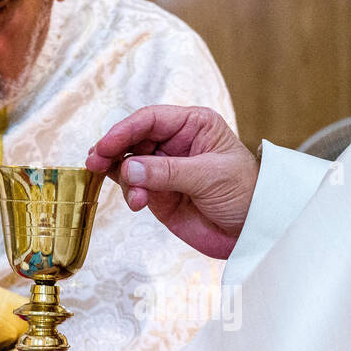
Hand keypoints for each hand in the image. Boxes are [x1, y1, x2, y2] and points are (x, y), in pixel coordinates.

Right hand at [85, 105, 258, 258]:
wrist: (255, 231)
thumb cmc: (245, 193)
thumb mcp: (209, 176)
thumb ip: (167, 172)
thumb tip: (129, 169)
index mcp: (193, 125)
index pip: (150, 119)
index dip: (125, 130)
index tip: (106, 145)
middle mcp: (176, 143)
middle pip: (133, 140)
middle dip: (114, 151)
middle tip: (95, 163)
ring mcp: (165, 170)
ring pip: (129, 165)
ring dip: (123, 178)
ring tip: (133, 196)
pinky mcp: (160, 195)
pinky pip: (133, 188)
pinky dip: (129, 194)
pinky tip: (137, 203)